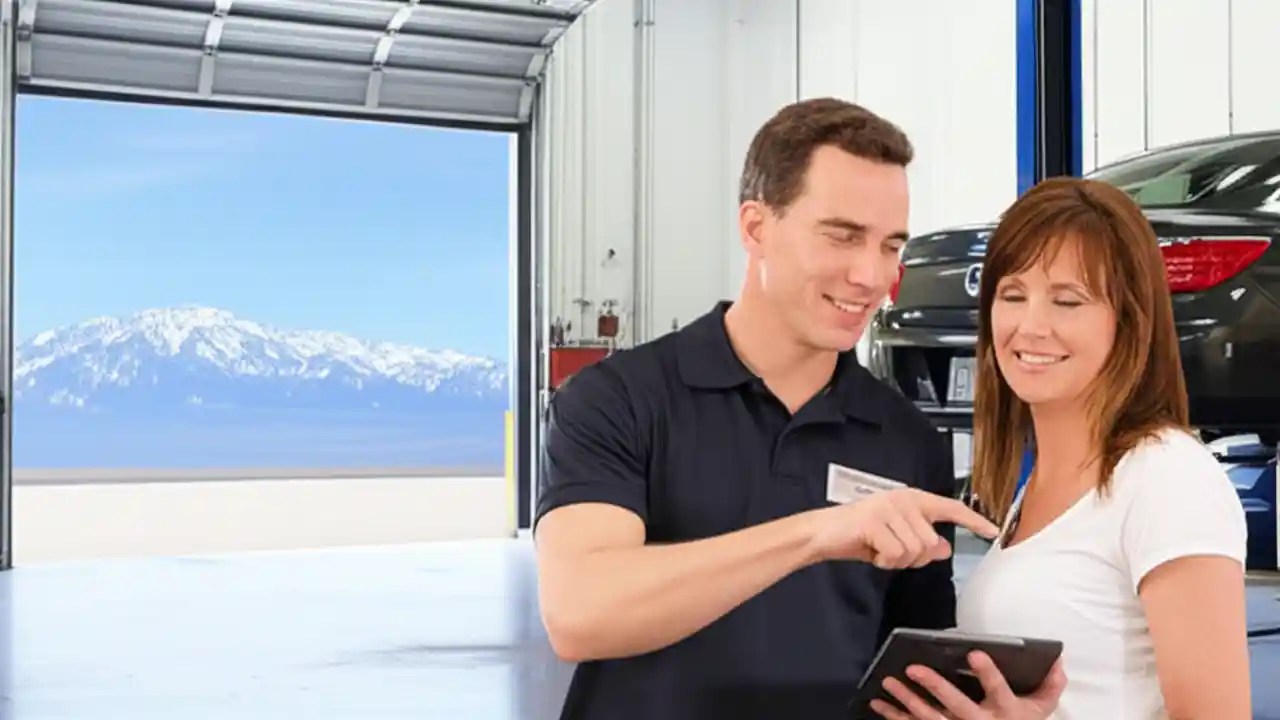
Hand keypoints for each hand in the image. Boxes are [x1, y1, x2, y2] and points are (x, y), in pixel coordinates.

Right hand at [808, 488, 999, 568]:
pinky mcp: (876, 521)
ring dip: (897, 560)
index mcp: (911, 499)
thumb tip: (944, 548)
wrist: (823, 532)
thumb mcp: (896, 538)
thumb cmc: (858, 535)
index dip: (973, 521)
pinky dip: (885, 562)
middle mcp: (903, 499)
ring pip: (915, 550)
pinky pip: (897, 554)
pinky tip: (872, 552)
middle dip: (914, 558)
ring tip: (880, 550)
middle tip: (891, 553)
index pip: (950, 508)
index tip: (993, 531)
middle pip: (931, 543)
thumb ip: (922, 541)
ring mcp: (889, 508)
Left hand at [869, 651, 1065, 719]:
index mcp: (1006, 711)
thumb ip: (1051, 685)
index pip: (999, 690)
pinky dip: (895, 716)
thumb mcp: (1040, 709)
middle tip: (913, 668)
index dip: (988, 673)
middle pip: (956, 705)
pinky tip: (878, 703)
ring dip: (907, 701)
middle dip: (935, 686)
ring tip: (888, 681)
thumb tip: (1059, 659)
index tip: (974, 653)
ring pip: (931, 718)